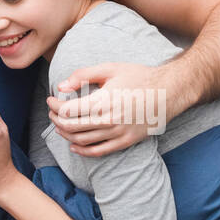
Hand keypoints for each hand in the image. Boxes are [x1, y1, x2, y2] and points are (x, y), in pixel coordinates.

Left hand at [48, 62, 170, 156]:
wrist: (168, 91)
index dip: (55, 106)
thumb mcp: (110, 68)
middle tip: (53, 112)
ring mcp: (118, 133)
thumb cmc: (139, 76)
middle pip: (72, 127)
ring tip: (60, 125)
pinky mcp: (126, 141)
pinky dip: (83, 151)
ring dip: (66, 135)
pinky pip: (99, 151)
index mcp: (104, 101)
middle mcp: (109, 120)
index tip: (51, 99)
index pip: (69, 110)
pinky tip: (74, 146)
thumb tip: (61, 86)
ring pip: (82, 141)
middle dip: (57, 120)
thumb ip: (84, 75)